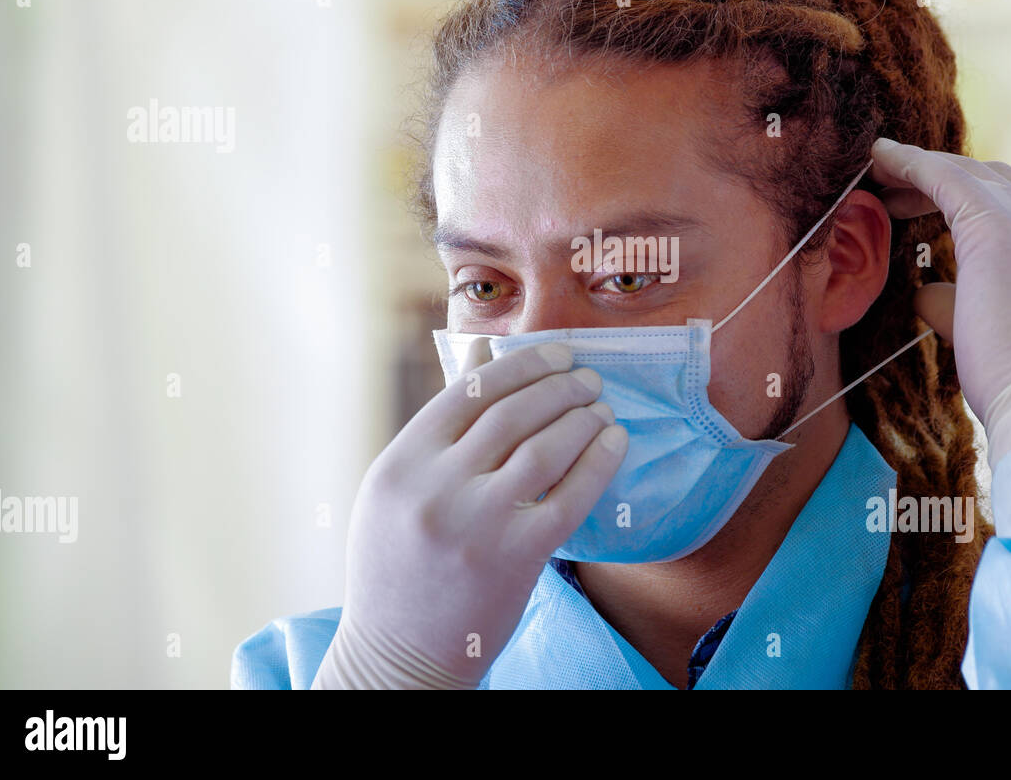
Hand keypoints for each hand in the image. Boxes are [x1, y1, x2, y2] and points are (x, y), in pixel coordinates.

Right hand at [312, 339, 627, 688]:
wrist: (399, 655)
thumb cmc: (399, 567)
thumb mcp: (396, 491)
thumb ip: (438, 429)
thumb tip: (482, 356)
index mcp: (401, 464)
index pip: (470, 392)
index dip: (521, 366)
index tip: (555, 355)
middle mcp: (435, 488)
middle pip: (514, 413)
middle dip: (560, 386)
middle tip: (588, 379)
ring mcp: (477, 523)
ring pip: (545, 447)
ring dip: (583, 418)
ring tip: (602, 408)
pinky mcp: (516, 557)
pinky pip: (570, 495)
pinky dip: (598, 462)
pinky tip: (614, 443)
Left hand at [869, 137, 1010, 469]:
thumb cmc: (1010, 380)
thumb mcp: (985, 329)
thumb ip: (958, 301)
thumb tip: (924, 291)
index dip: (965, 198)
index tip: (921, 206)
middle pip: (992, 180)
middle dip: (940, 178)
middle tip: (891, 189)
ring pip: (968, 173)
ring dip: (920, 169)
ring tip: (877, 173)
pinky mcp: (996, 225)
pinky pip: (945, 177)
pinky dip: (911, 163)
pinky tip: (880, 158)